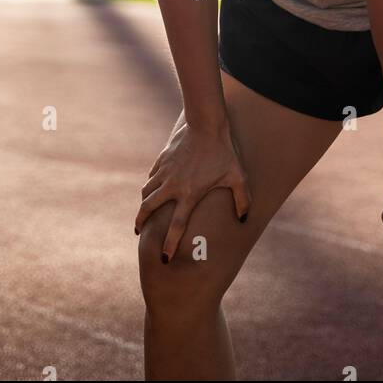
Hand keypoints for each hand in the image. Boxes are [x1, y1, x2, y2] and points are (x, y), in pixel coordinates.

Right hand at [134, 118, 251, 262]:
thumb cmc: (224, 151)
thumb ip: (242, 200)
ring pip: (146, 192)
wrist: (206, 124)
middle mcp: (173, 186)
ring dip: (142, 204)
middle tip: (138, 232)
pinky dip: (149, 185)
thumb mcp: (238, 176)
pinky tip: (151, 188)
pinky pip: (151, 176)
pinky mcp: (162, 159)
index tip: (163, 259)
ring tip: (142, 212)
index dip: (169, 245)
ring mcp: (165, 172)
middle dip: (140, 223)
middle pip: (148, 209)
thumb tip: (245, 219)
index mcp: (190, 194)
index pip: (176, 226)